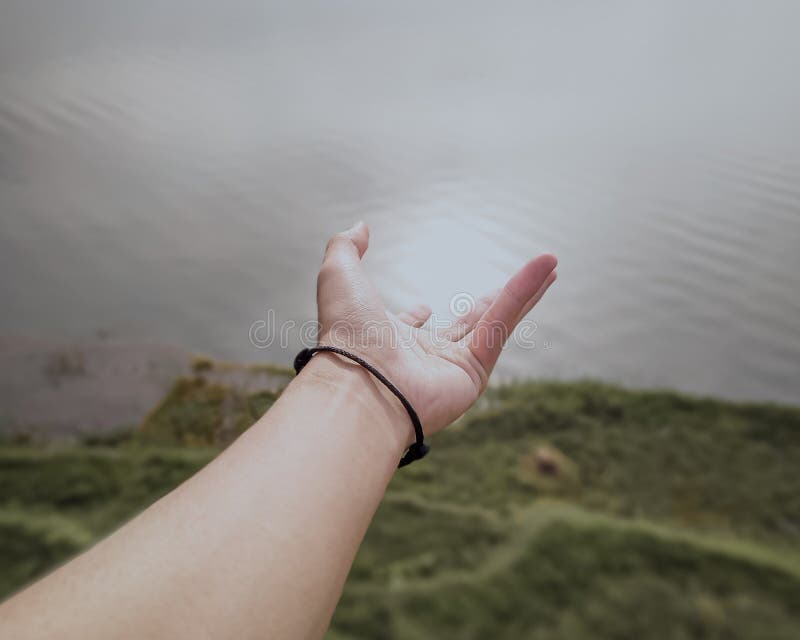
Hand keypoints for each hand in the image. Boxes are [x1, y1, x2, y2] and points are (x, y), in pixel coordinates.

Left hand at [314, 221, 556, 438]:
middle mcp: (422, 358)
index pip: (411, 329)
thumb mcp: (339, 276)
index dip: (417, 317)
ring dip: (524, 293)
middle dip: (486, 305)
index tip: (424, 308)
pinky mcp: (475, 372)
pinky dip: (526, 293)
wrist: (359, 381)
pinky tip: (547, 267)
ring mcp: (451, 367)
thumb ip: (346, 248)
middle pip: (464, 325)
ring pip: (495, 321)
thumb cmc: (345, 334)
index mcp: (389, 341)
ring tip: (551, 268)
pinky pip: (504, 323)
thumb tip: (360, 226)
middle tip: (507, 288)